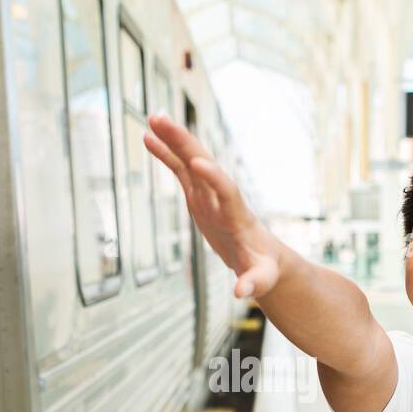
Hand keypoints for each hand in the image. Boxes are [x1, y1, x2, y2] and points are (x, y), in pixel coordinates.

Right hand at [144, 112, 280, 298]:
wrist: (262, 257)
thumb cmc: (263, 268)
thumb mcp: (261, 279)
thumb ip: (253, 284)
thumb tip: (241, 293)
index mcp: (238, 216)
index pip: (227, 192)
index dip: (215, 178)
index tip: (199, 163)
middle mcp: (222, 198)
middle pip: (204, 165)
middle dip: (185, 143)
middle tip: (164, 121)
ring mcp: (209, 194)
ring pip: (190, 161)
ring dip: (173, 139)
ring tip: (153, 117)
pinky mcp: (199, 195)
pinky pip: (180, 170)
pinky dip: (166, 155)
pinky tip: (148, 138)